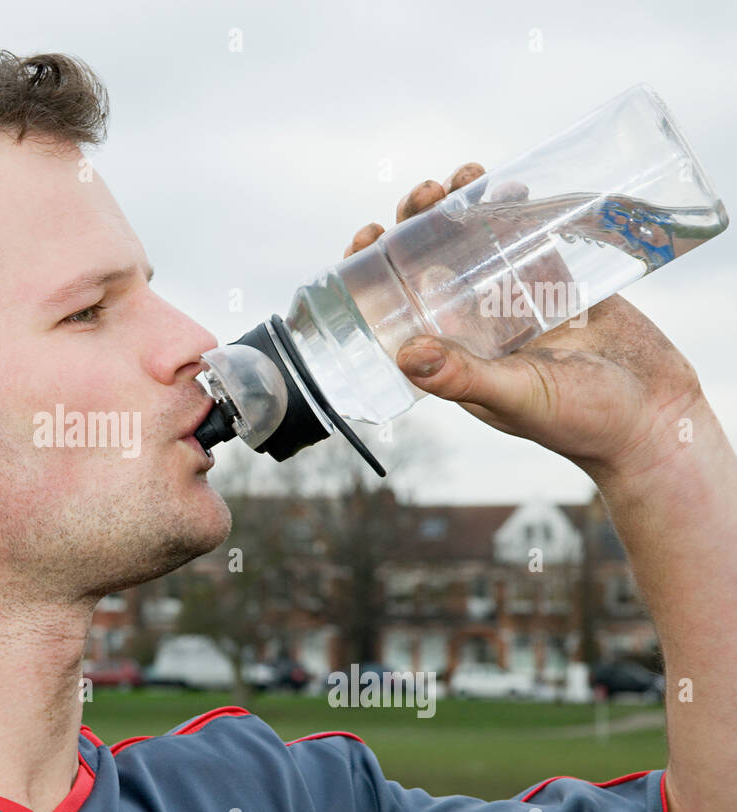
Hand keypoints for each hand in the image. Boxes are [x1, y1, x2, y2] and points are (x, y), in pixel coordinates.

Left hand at [344, 163, 708, 485]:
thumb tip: (406, 353)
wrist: (656, 417)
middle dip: (419, 223)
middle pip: (429, 263)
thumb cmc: (581, 422)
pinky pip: (524, 241)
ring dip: (464, 209)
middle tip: (427, 191)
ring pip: (474, 245)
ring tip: (467, 176)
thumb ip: (465, 377)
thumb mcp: (518, 396)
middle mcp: (473, 326)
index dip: (373, 269)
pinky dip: (514, 213)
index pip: (395, 305)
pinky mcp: (555, 285)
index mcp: (450, 354)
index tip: (369, 233)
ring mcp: (513, 303)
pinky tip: (510, 187)